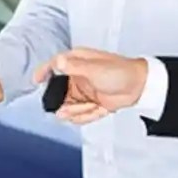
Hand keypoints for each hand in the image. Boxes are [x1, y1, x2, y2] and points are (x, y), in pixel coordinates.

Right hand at [32, 47, 146, 123]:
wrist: (141, 87)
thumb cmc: (121, 72)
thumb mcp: (95, 68)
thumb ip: (75, 67)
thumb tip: (58, 61)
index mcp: (78, 62)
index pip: (55, 65)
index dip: (44, 72)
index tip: (36, 81)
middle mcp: (79, 76)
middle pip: (60, 91)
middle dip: (61, 102)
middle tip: (63, 108)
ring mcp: (85, 90)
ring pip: (70, 104)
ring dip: (74, 111)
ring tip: (81, 111)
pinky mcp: (92, 102)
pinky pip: (82, 113)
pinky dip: (86, 116)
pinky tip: (94, 112)